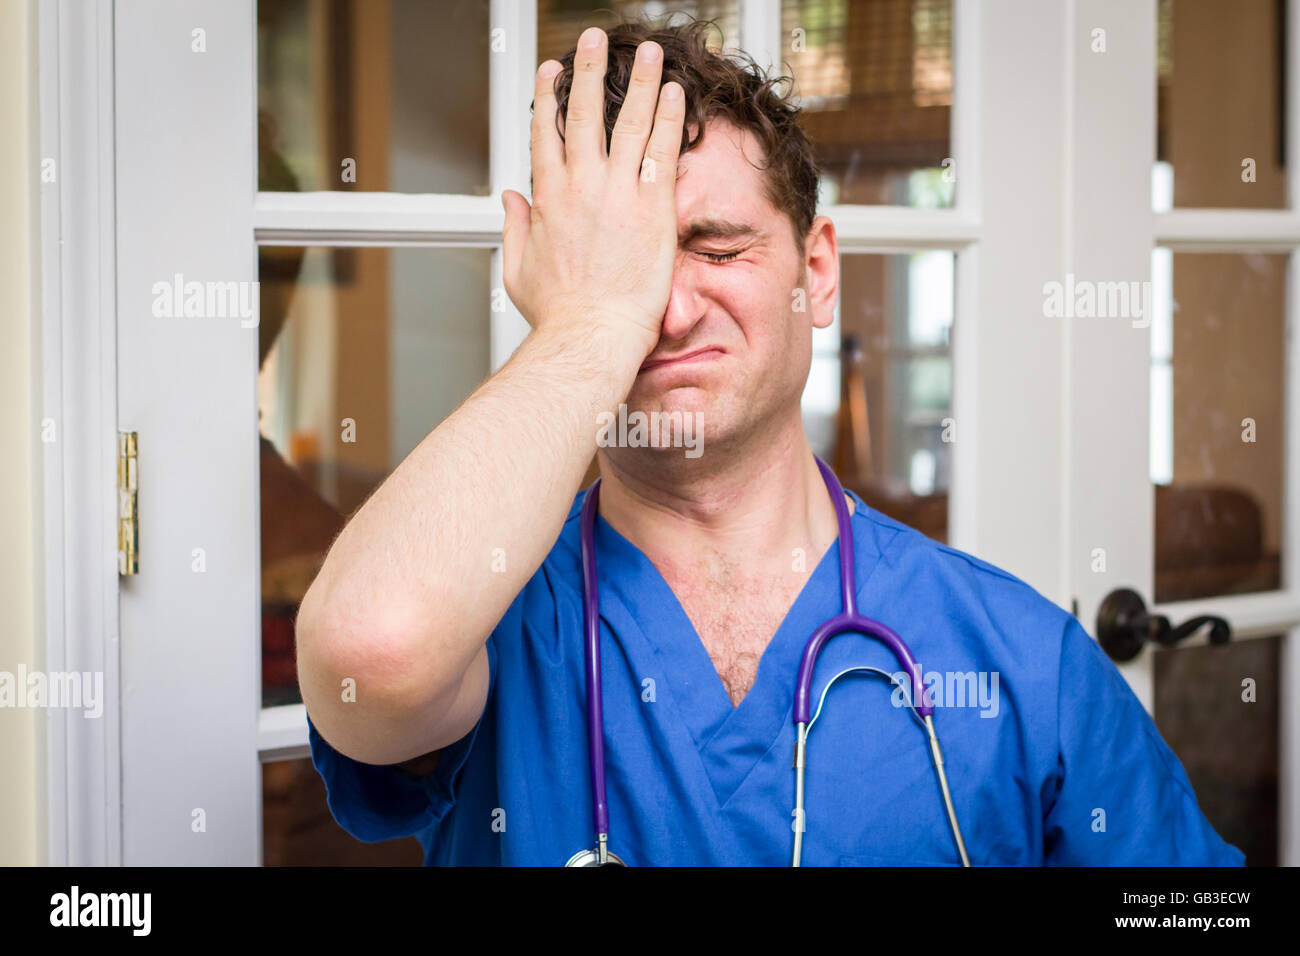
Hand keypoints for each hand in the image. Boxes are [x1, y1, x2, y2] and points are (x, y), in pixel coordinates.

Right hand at [501, 29, 684, 362]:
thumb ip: (515, 228)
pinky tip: (675, 95)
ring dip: (640, 83)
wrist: (592, 336)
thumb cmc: (559, 316)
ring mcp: (617, 193)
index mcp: (547, 199)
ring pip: (628, 123)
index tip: (552, 72)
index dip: (548, 99)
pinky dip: (668, 120)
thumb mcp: (518, 270)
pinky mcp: (652, 208)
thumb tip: (509, 199)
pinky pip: (662, 152)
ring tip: (650, 53)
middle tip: (594, 39)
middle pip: (583, 114)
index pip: (545, 135)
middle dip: (588, 71)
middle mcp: (580, 187)